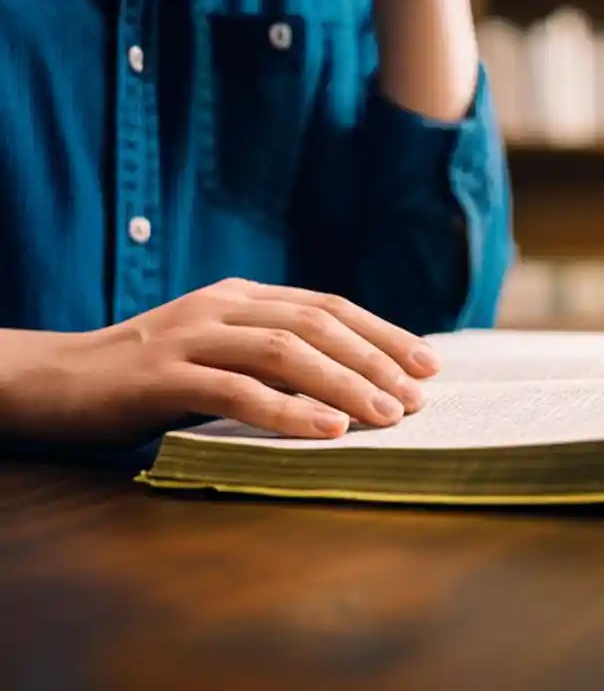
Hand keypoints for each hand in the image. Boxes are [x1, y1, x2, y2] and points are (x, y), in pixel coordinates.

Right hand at [0, 278, 440, 444]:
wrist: (53, 381)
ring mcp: (190, 335)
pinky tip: (326, 430)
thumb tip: (350, 389)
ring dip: (344, 383)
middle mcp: (221, 305)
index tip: (428, 365)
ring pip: (284, 350)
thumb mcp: (219, 356)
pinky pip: (236, 390)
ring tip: (387, 415)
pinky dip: (287, 410)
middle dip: (375, 360)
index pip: (328, 306)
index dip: (383, 333)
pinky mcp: (162, 374)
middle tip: (418, 398)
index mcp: (241, 296)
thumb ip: (272, 361)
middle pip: (316, 324)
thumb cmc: (147, 378)